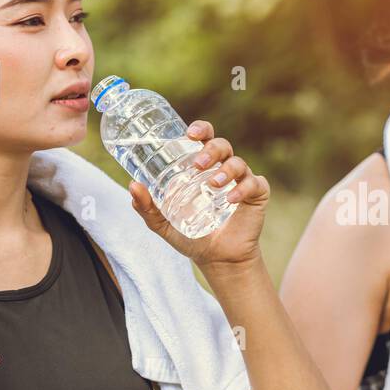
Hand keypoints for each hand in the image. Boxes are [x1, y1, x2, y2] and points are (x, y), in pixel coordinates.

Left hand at [128, 119, 268, 270]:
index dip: (200, 129)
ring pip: (238, 163)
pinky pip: (254, 184)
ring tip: (212, 184)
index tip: (190, 134)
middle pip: (222, 145)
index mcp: (203, 168)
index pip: (204, 139)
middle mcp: (223, 169)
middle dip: (211, 150)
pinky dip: (243, 188)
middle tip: (198, 164)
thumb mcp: (163, 222)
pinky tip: (231, 198)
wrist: (218, 260)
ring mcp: (242, 181)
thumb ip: (146, 206)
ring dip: (226, 170)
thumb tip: (132, 185)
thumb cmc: (192, 236)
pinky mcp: (257, 195)